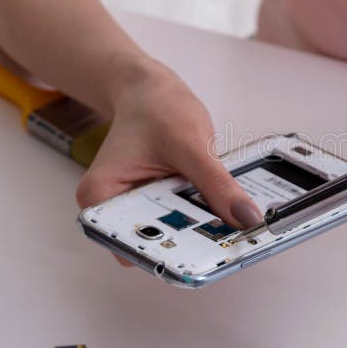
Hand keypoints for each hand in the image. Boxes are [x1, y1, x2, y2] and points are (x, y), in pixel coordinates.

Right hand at [75, 63, 262, 265]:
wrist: (151, 93)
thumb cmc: (157, 109)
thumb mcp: (191, 145)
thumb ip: (217, 185)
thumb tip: (246, 219)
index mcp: (100, 197)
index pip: (135, 244)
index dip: (174, 253)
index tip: (212, 254)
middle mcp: (110, 211)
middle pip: (154, 245)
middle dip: (194, 244)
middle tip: (233, 239)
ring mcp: (134, 210)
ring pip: (171, 236)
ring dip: (201, 231)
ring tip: (231, 223)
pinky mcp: (155, 206)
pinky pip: (182, 222)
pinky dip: (202, 217)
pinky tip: (223, 209)